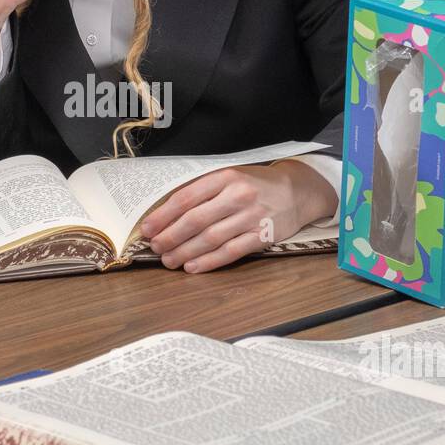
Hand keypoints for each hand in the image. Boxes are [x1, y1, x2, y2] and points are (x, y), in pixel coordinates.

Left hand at [139, 161, 336, 273]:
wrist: (297, 192)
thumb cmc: (255, 185)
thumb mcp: (230, 177)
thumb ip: (203, 191)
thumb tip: (166, 213)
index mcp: (225, 177)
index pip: (186, 198)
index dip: (163, 216)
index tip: (147, 228)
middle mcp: (238, 196)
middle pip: (195, 220)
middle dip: (170, 237)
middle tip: (155, 248)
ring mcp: (251, 217)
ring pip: (210, 239)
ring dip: (185, 252)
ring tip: (169, 261)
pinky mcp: (262, 236)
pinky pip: (231, 252)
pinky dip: (209, 262)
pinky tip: (192, 267)